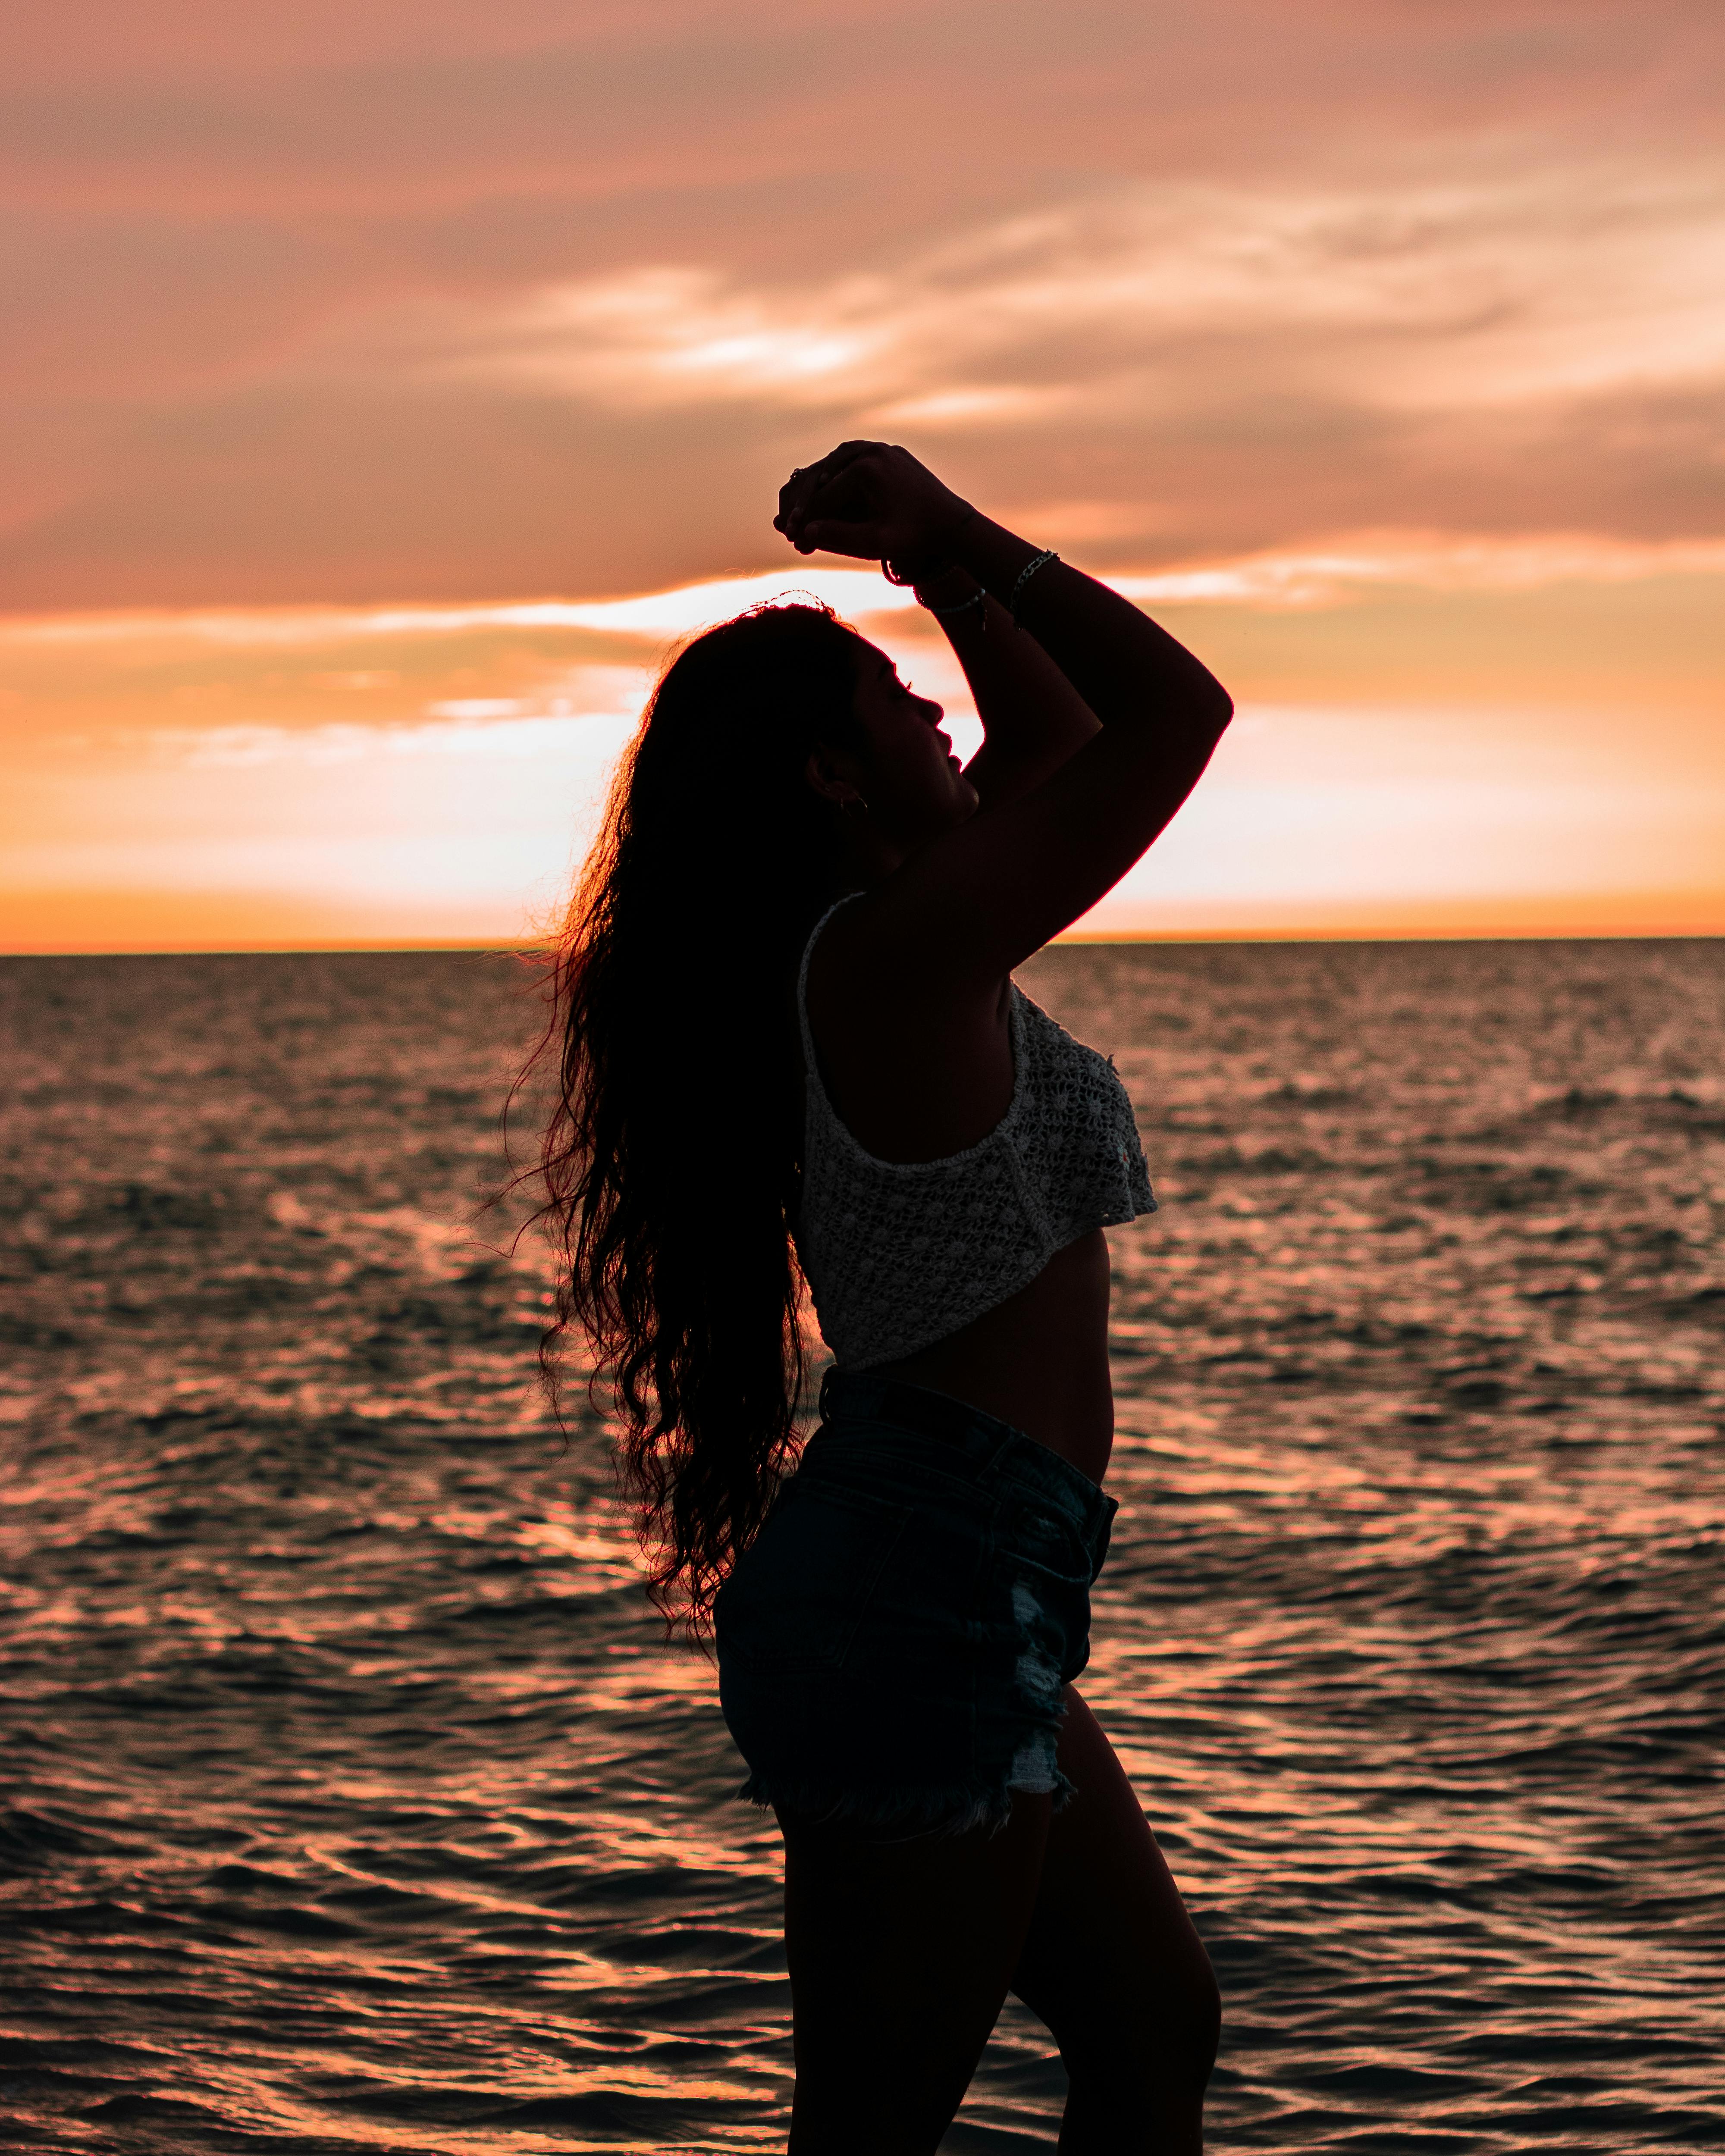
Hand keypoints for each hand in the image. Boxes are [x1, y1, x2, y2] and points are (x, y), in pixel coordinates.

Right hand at [774, 442, 972, 570]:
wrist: (953, 524)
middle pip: (825, 474)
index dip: (805, 520)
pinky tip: (832, 487)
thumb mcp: (877, 542)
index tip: (792, 538)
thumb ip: (840, 537)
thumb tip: (806, 531)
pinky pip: (857, 458)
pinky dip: (840, 472)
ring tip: (807, 503)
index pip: (824, 496)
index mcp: (866, 469)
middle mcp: (873, 450)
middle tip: (791, 521)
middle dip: (808, 501)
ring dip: (820, 481)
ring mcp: (883, 448)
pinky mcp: (892, 452)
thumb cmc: (916, 537)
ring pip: (838, 460)